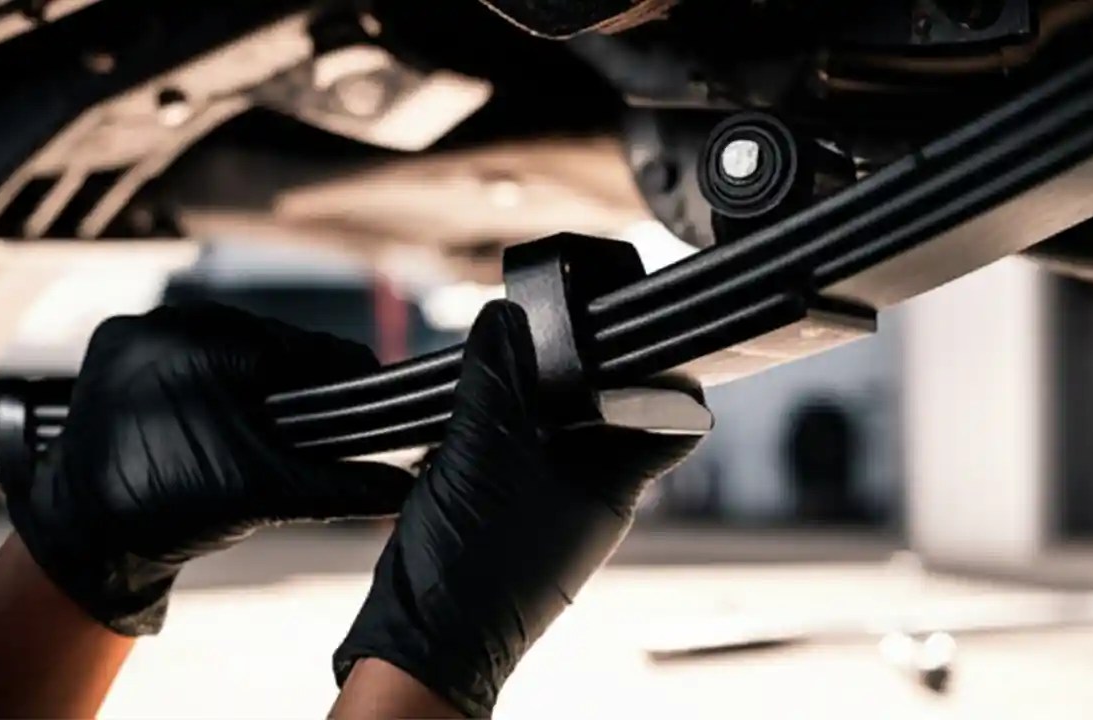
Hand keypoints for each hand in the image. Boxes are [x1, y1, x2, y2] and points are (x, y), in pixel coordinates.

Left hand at [6, 303, 413, 635]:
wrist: (85, 535)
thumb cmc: (174, 511)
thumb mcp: (268, 494)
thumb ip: (339, 486)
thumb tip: (399, 489)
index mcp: (205, 347)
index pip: (300, 348)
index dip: (340, 374)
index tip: (365, 392)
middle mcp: (166, 323)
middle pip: (264, 338)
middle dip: (292, 374)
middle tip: (317, 410)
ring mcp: (136, 328)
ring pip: (224, 335)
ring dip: (250, 366)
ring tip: (268, 406)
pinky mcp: (113, 341)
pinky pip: (182, 341)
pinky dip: (206, 366)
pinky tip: (219, 399)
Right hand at [333, 301, 710, 715]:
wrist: (420, 645)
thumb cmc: (469, 573)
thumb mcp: (484, 451)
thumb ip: (498, 379)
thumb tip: (505, 321)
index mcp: (613, 485)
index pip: (672, 416)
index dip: (657, 370)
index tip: (623, 334)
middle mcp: (590, 498)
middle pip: (601, 412)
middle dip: (561, 378)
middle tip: (524, 354)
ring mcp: (549, 512)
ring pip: (548, 434)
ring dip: (514, 409)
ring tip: (480, 399)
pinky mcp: (507, 520)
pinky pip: (508, 460)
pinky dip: (484, 440)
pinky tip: (452, 440)